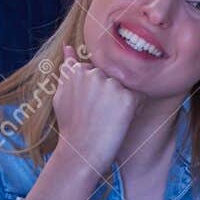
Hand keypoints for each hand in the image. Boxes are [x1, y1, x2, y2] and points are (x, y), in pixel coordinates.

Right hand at [50, 44, 139, 176]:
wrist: (81, 152)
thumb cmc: (71, 126)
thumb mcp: (62, 94)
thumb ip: (67, 69)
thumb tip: (68, 46)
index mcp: (77, 70)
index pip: (95, 73)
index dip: (94, 92)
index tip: (89, 108)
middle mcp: (94, 73)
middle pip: (110, 78)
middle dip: (109, 93)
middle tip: (97, 115)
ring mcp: (111, 84)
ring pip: (124, 87)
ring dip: (121, 100)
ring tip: (107, 118)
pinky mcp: (127, 97)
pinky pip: (137, 97)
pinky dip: (133, 109)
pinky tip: (119, 121)